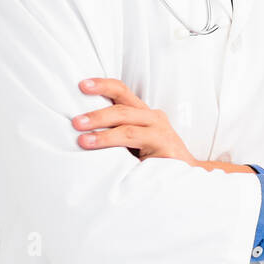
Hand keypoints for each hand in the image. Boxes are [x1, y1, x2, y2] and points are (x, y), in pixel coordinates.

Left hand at [72, 78, 193, 162]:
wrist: (187, 178)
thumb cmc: (155, 161)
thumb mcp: (133, 144)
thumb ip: (116, 133)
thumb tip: (80, 131)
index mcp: (143, 113)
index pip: (121, 92)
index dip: (103, 85)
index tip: (82, 85)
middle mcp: (153, 118)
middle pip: (122, 108)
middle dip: (96, 114)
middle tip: (75, 122)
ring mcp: (161, 131)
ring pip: (128, 126)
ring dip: (104, 134)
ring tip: (83, 141)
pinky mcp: (166, 146)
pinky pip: (139, 143)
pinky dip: (119, 146)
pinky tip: (108, 156)